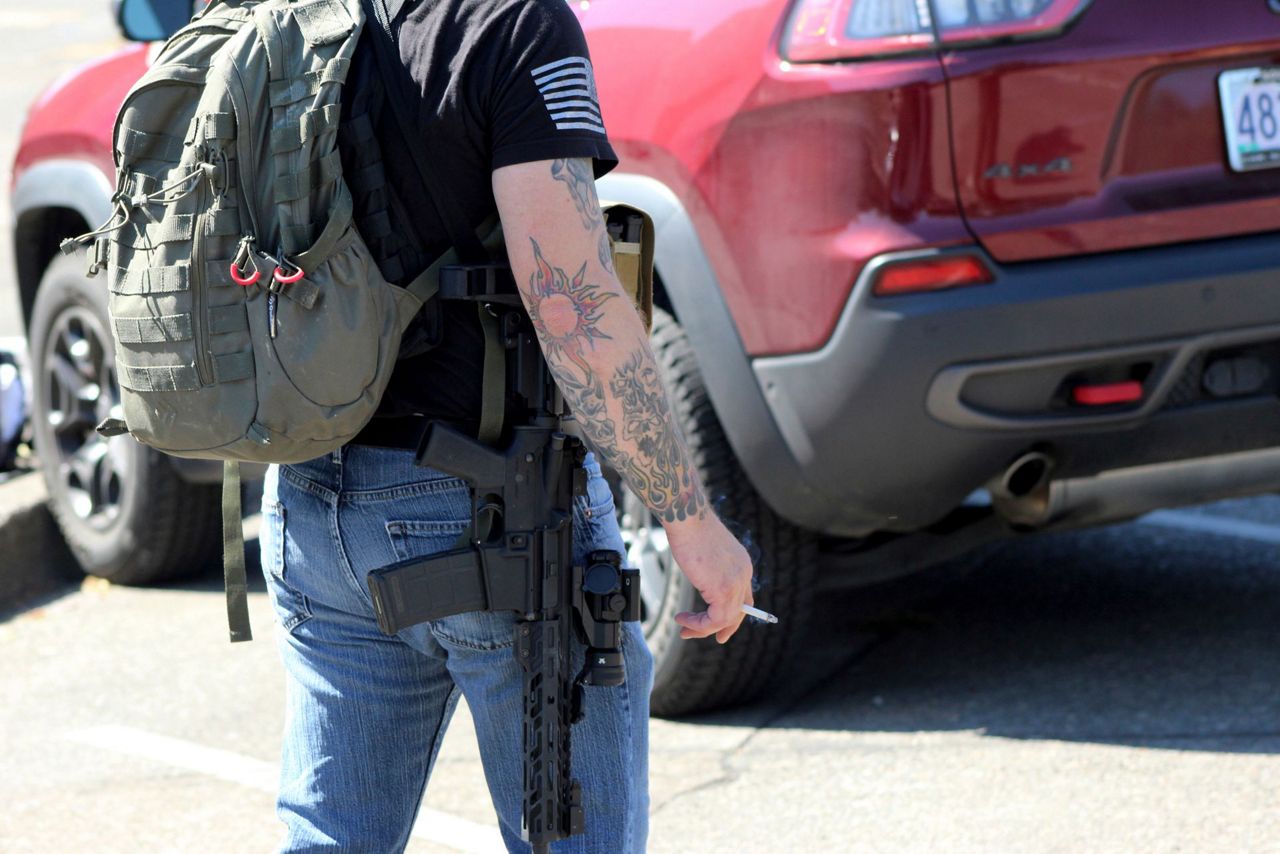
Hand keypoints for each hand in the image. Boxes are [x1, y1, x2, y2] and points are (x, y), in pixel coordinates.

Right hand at [666, 515, 754, 643]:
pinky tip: (682, 619)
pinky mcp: (723, 590)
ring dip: (701, 628)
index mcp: (742, 565)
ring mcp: (735, 583)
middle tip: (703, 636)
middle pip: (738, 612)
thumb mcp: (708, 554)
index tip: (719, 628)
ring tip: (683, 627)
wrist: (688, 519)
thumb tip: (703, 581)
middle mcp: (744, 575)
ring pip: (725, 620)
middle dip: (722, 628)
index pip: (744, 598)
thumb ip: (711, 570)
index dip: (733, 616)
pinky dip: (698, 625)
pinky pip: (715, 620)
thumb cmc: (692, 530)